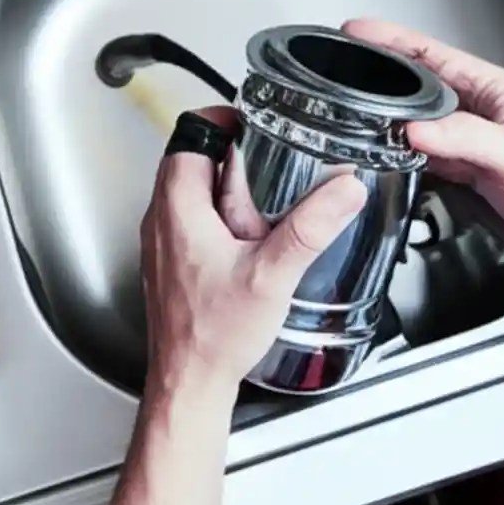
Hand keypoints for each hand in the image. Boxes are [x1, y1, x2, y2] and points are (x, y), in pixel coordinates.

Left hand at [140, 107, 367, 399]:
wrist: (189, 384)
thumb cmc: (213, 337)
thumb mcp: (272, 274)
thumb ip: (310, 228)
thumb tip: (342, 191)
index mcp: (177, 211)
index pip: (188, 137)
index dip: (221, 120)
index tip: (250, 122)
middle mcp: (161, 224)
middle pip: (188, 161)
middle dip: (228, 152)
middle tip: (266, 156)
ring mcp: (161, 247)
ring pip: (187, 193)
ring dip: (222, 186)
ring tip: (262, 197)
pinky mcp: (169, 268)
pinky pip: (188, 223)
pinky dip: (216, 217)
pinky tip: (247, 240)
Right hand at [342, 19, 503, 279]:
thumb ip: (463, 138)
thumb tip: (414, 128)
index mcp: (498, 90)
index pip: (436, 56)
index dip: (394, 40)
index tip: (358, 30)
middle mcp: (484, 112)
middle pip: (422, 88)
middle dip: (384, 79)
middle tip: (344, 72)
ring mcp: (475, 143)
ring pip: (421, 125)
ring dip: (392, 123)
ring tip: (356, 117)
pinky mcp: (470, 174)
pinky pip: (428, 158)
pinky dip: (406, 158)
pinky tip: (388, 159)